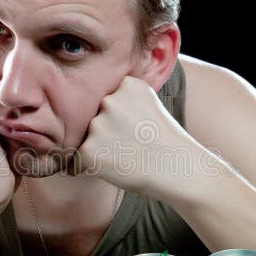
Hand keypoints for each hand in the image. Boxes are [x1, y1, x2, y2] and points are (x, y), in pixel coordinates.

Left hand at [76, 75, 196, 195]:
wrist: (178, 170)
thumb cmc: (166, 143)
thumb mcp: (150, 105)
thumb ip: (126, 100)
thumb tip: (100, 106)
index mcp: (126, 86)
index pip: (108, 100)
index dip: (118, 118)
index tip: (135, 129)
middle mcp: (109, 101)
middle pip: (95, 118)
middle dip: (106, 132)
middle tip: (130, 146)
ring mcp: (98, 125)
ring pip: (86, 138)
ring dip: (98, 150)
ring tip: (125, 158)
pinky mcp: (89, 150)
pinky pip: (77, 160)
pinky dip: (87, 167)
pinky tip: (112, 170)